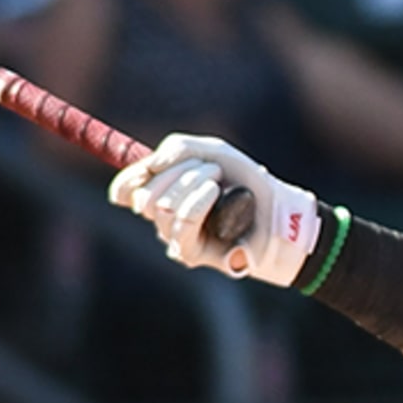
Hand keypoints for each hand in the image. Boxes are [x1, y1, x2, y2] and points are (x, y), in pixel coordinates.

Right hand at [108, 134, 321, 286]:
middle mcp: (163, 219)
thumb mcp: (213, 152)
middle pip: (146, 196)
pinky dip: (198, 201)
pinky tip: (215, 191)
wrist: (277, 208)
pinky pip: (182, 222)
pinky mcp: (189, 254)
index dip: (129, 179)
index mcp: (162, 194)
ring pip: (163, 207)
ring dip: (193, 183)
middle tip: (212, 168)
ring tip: (218, 179)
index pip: (126, 191)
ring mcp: (174, 238)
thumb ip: (178, 149)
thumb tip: (150, 165)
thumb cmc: (244, 181)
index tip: (151, 166)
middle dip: (179, 172)